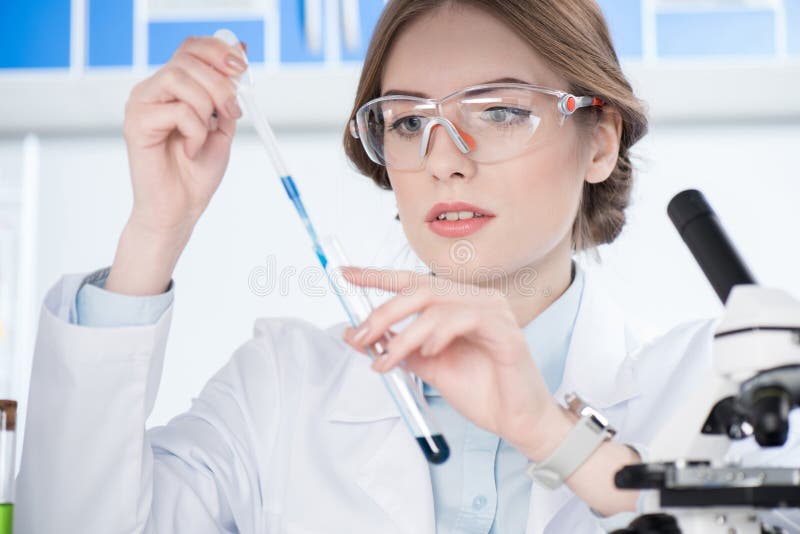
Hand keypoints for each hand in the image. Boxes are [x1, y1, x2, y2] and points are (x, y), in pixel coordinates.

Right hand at [108, 36, 246, 294]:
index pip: (191, 48)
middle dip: (220, 84)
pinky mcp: (136, 123)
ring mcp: (140, 104)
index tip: (242, 68)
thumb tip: (240, 51)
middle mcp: (152, 89)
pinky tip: (189, 151)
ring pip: (180, 78)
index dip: (218, 51)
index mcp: (172, 86)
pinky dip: (195, 132)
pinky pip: (178, 110)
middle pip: (187, 59)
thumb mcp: (222, 125)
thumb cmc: (197, 171)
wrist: (180, 209)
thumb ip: (227, 93)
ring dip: (207, 107)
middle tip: (232, 113)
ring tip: (208, 135)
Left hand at [340, 267, 564, 460]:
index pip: (413, 282)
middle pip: (419, 289)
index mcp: (458, 303)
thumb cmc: (480, 391)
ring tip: (388, 361)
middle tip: (361, 337)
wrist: (516, 422)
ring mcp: (493, 311)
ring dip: (404, 334)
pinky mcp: (506, 331)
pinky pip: (465, 319)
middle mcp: (476, 299)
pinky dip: (439, 334)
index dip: (378, 276)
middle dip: (383, 312)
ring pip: (435, 305)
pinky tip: (430, 352)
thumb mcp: (426, 366)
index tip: (346, 274)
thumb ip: (395, 347)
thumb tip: (353, 333)